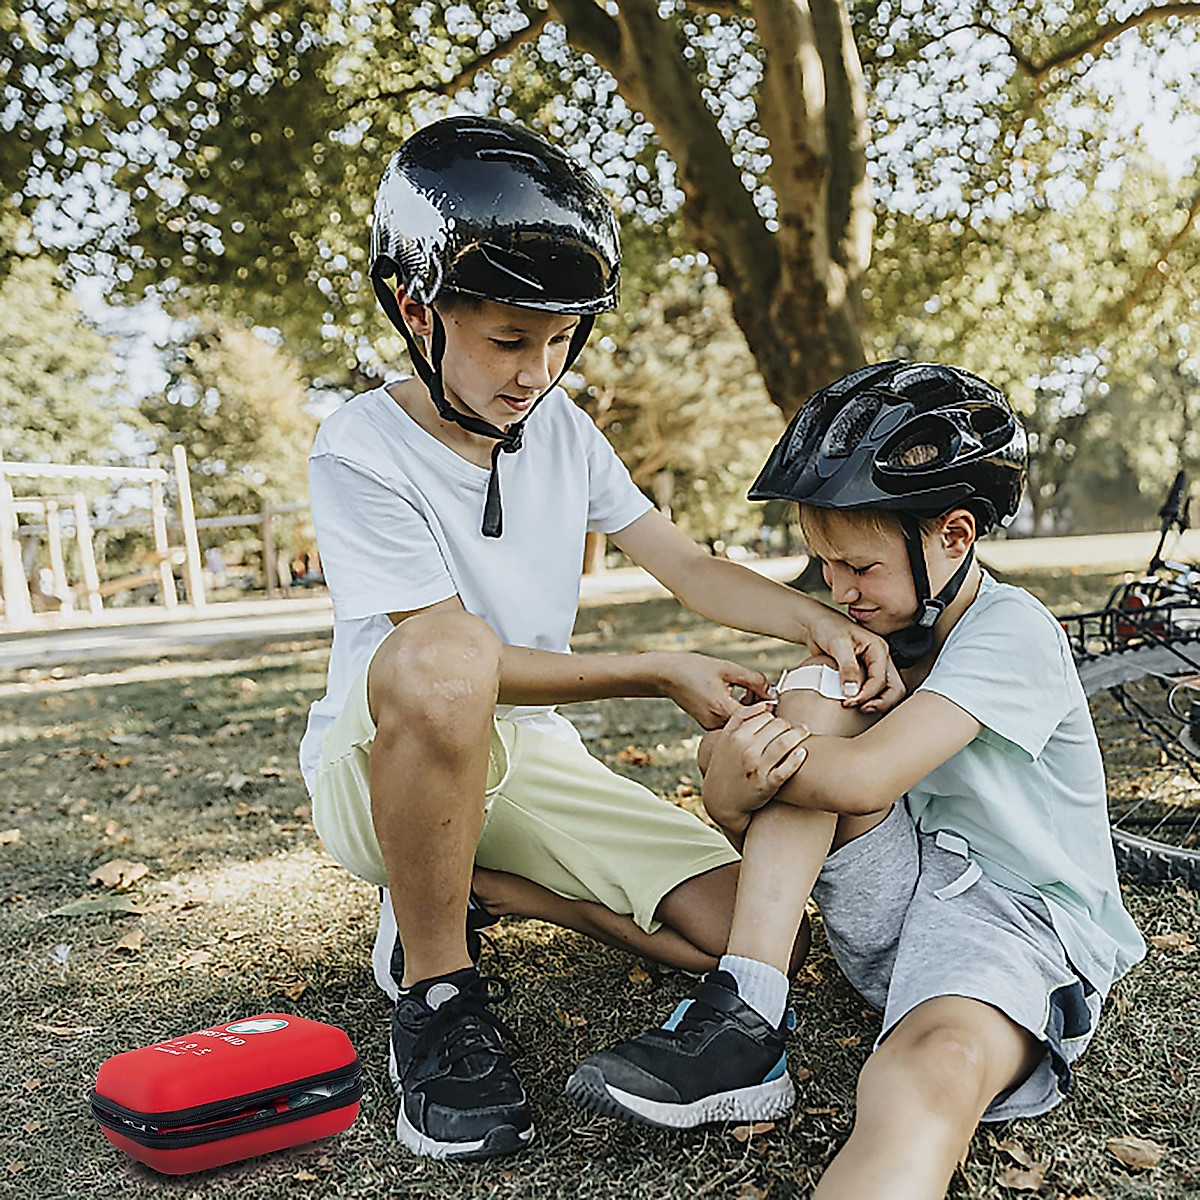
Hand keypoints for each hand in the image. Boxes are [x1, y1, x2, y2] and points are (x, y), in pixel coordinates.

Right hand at [654, 652, 772, 729]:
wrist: (667, 675)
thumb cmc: (695, 668)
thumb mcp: (728, 668)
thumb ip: (754, 680)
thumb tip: (774, 693)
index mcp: (722, 709)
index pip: (758, 718)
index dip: (769, 705)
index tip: (770, 691)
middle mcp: (716, 724)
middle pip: (751, 724)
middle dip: (760, 707)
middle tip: (759, 688)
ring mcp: (711, 728)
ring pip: (742, 725)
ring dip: (749, 709)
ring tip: (745, 688)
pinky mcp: (709, 726)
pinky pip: (732, 723)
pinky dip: (738, 711)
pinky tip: (734, 695)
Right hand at [700, 702, 810, 838]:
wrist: (720, 799)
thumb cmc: (724, 767)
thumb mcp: (724, 739)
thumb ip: (740, 718)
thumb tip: (765, 705)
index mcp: (736, 736)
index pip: (765, 716)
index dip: (775, 717)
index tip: (778, 722)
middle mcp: (746, 750)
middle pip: (778, 726)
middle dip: (788, 725)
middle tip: (793, 728)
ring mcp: (757, 767)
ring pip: (785, 742)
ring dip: (799, 735)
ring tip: (804, 733)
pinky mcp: (767, 785)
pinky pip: (787, 768)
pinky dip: (797, 758)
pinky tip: (802, 753)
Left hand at [802, 605, 905, 713]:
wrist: (816, 626)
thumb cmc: (827, 628)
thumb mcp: (838, 644)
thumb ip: (847, 667)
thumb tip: (852, 691)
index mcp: (878, 649)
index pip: (881, 680)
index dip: (866, 695)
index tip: (848, 701)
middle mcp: (880, 659)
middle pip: (894, 688)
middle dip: (880, 703)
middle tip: (859, 708)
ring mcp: (874, 667)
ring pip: (887, 692)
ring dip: (875, 703)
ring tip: (855, 706)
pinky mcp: (865, 674)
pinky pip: (875, 691)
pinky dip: (867, 700)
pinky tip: (853, 702)